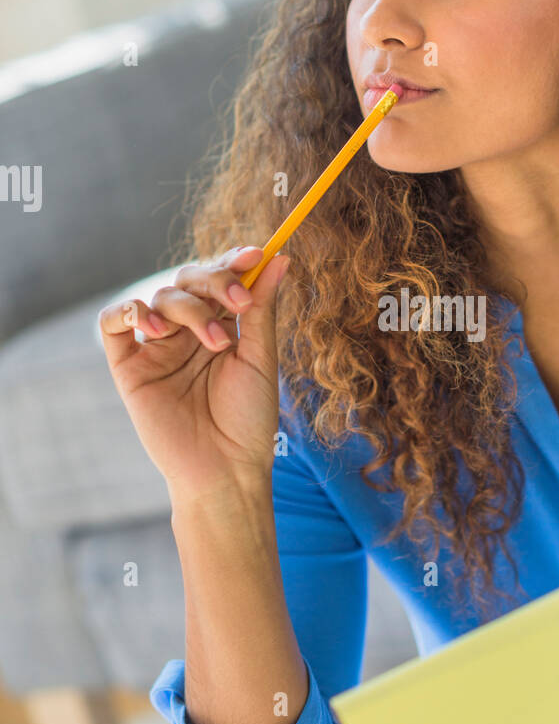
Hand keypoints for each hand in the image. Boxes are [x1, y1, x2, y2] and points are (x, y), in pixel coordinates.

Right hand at [98, 244, 288, 496]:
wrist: (225, 469)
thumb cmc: (248, 420)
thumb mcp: (259, 358)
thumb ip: (261, 309)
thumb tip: (279, 258)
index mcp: (221, 327)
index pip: (220, 281)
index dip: (234, 262)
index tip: (256, 254)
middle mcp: (187, 333)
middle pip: (189, 280)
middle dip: (214, 281)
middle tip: (237, 302)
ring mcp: (157, 347)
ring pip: (160, 296)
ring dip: (187, 307)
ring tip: (212, 340)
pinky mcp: (129, 365)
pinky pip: (114, 321)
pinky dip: (129, 311)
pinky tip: (154, 326)